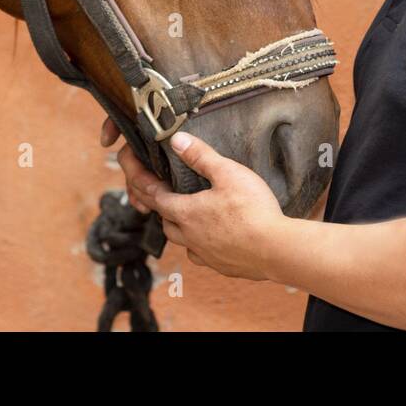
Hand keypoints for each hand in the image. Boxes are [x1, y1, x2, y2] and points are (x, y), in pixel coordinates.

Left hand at [107, 125, 286, 281]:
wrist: (276, 250)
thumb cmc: (253, 211)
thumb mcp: (228, 173)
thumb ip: (201, 156)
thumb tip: (176, 140)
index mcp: (186, 211)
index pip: (152, 194)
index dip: (138, 177)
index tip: (130, 165)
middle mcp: (189, 236)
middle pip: (163, 218)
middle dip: (157, 203)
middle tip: (159, 188)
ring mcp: (204, 254)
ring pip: (180, 239)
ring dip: (177, 224)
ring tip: (185, 212)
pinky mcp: (220, 265)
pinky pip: (199, 253)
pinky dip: (198, 242)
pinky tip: (209, 236)